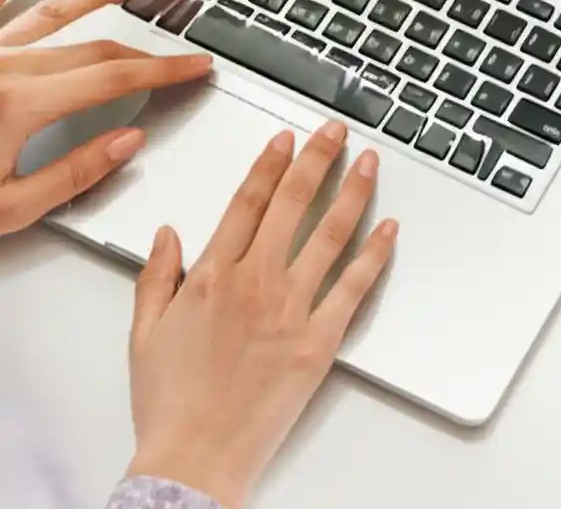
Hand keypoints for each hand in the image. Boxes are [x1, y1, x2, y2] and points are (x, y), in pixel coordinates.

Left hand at [0, 0, 211, 235]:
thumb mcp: (6, 209)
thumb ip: (73, 173)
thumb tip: (128, 142)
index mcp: (20, 106)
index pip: (116, 80)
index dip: (166, 70)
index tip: (197, 66)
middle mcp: (1, 68)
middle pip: (93, 49)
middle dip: (147, 45)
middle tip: (182, 42)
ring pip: (50, 12)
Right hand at [126, 122, 397, 507]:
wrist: (195, 455)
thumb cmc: (170, 401)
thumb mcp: (145, 331)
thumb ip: (157, 275)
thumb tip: (169, 234)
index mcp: (211, 275)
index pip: (247, 202)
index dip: (270, 164)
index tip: (287, 139)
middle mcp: (255, 283)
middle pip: (292, 205)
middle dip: (317, 159)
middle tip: (336, 130)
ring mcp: (291, 309)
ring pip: (329, 235)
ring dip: (353, 192)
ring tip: (370, 162)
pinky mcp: (319, 340)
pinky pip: (353, 287)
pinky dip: (375, 254)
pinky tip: (390, 230)